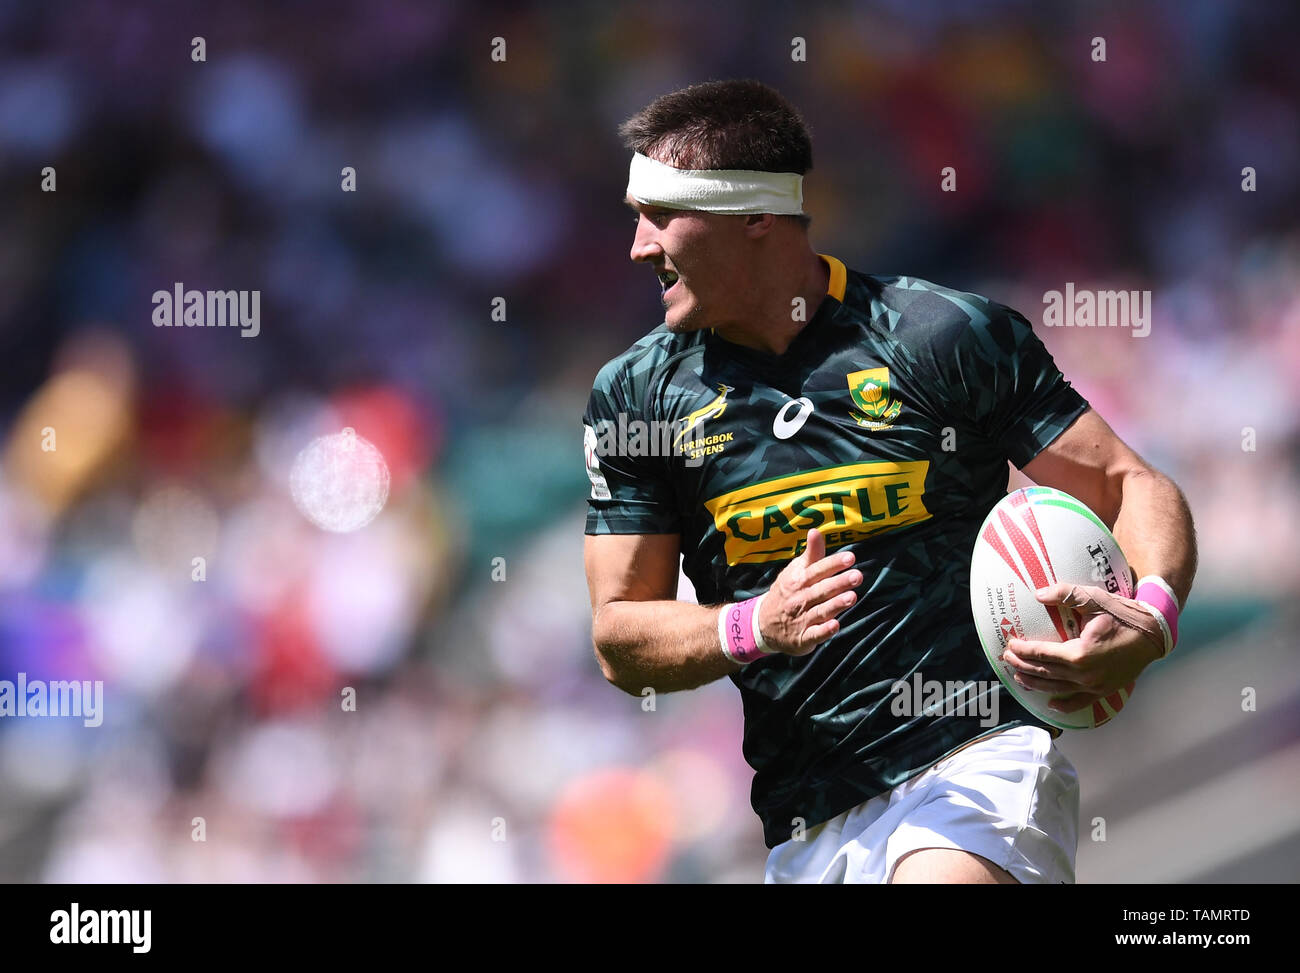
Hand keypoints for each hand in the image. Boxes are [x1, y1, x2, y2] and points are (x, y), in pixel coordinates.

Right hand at [758, 528, 860, 655]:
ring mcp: (801, 619)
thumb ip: (811, 554)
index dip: (833, 564)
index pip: (817, 570)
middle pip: (821, 590)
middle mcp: (799, 598)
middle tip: (857, 576)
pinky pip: (814, 634)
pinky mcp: (803, 638)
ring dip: (835, 604)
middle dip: (838, 583)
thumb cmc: (787, 592)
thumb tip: (815, 531)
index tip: (850, 557)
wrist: (762, 624)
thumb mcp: (795, 571)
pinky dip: (824, 630)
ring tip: (851, 597)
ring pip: (820, 611)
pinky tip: (835, 625)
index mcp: (798, 580)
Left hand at [1001, 583, 1163, 711]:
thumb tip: (1038, 593)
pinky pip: (1080, 702)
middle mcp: (1085, 674)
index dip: (1023, 650)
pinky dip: (1064, 705)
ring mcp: (1095, 686)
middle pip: (1045, 672)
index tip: (1010, 644)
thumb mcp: (1094, 599)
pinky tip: (1052, 704)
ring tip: (1018, 677)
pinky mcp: (1104, 691)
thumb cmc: (1123, 615)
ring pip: (1057, 688)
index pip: (1042, 653)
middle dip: (1023, 665)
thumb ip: (1066, 595)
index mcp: (1080, 653)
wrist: (1155, 634)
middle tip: (1007, 657)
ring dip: (1035, 683)